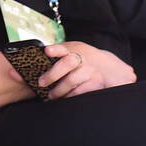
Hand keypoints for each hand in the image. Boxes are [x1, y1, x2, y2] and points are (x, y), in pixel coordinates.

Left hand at [7, 41, 135, 99]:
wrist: (110, 67)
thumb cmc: (85, 59)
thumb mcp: (75, 51)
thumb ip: (60, 53)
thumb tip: (36, 59)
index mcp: (74, 49)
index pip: (63, 47)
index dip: (55, 49)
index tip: (47, 51)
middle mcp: (83, 58)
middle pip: (67, 63)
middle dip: (53, 74)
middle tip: (41, 83)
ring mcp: (90, 71)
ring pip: (71, 81)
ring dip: (58, 90)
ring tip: (51, 95)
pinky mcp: (95, 83)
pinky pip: (80, 91)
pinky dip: (70, 96)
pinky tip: (64, 98)